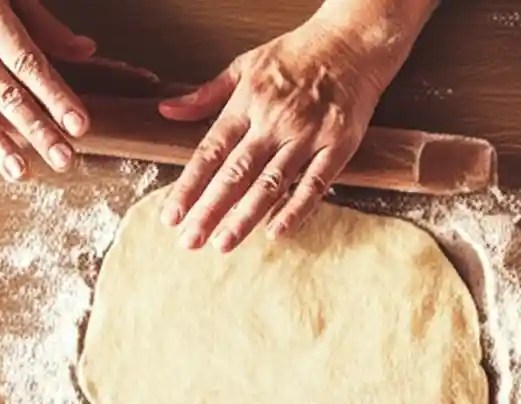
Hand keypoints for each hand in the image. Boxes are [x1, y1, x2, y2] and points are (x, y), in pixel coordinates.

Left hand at [157, 16, 403, 251]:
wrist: (352, 42)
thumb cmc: (298, 55)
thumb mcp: (244, 65)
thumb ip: (206, 94)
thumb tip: (167, 110)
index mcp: (248, 102)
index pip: (210, 151)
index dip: (189, 186)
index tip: (171, 215)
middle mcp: (274, 121)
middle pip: (235, 173)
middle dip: (210, 210)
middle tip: (190, 241)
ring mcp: (308, 134)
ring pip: (271, 183)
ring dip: (245, 216)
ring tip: (223, 244)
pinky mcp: (338, 145)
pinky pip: (315, 183)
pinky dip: (296, 209)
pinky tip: (277, 231)